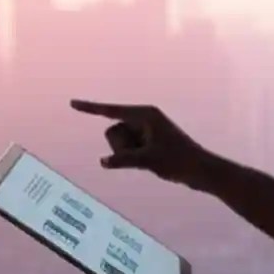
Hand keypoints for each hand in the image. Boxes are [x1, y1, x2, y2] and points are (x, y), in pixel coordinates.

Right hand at [70, 100, 215, 190]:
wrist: (200, 169)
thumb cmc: (178, 161)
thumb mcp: (148, 160)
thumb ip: (124, 160)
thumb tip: (103, 161)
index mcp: (145, 114)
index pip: (111, 110)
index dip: (90, 108)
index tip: (72, 103)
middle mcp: (143, 118)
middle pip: (113, 132)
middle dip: (120, 146)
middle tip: (144, 155)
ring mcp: (145, 130)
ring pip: (118, 142)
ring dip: (127, 154)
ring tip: (150, 159)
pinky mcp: (147, 141)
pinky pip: (127, 149)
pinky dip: (132, 157)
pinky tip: (151, 162)